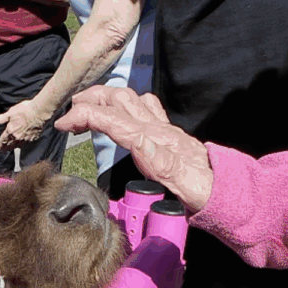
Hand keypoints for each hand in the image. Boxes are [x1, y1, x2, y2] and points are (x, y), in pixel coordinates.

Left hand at [0, 98, 49, 150]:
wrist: (39, 112)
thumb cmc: (25, 110)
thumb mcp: (10, 112)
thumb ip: (1, 118)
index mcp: (10, 130)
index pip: (3, 139)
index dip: (0, 144)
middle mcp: (17, 136)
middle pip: (10, 144)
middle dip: (6, 147)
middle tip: (3, 151)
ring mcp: (26, 138)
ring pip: (18, 145)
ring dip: (14, 147)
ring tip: (12, 149)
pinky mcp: (33, 137)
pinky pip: (27, 142)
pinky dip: (23, 143)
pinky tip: (23, 143)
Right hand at [57, 86, 212, 211]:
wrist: (224, 188)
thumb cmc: (204, 191)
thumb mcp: (186, 185)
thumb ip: (163, 164)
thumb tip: (139, 144)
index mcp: (156, 142)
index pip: (114, 120)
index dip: (85, 116)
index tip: (63, 123)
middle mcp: (158, 129)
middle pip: (119, 100)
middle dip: (90, 100)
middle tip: (68, 112)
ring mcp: (162, 128)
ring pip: (129, 98)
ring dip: (103, 96)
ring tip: (85, 105)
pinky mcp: (166, 131)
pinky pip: (145, 106)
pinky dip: (125, 102)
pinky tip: (120, 108)